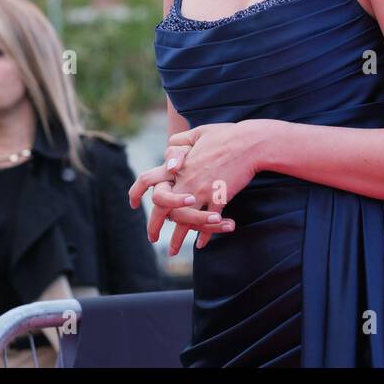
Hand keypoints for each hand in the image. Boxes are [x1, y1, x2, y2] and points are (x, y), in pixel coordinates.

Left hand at [130, 122, 260, 255]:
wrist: (249, 143)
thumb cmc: (225, 135)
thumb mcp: (197, 133)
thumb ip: (179, 144)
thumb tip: (169, 154)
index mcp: (178, 166)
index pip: (148, 180)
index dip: (136, 192)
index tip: (134, 204)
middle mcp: (186, 182)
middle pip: (162, 209)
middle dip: (154, 226)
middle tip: (153, 238)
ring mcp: (203, 192)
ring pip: (185, 221)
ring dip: (177, 239)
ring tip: (172, 251)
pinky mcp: (220, 199)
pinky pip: (209, 223)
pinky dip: (205, 236)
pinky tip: (201, 244)